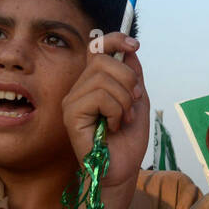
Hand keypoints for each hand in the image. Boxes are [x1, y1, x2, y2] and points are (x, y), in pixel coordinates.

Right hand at [61, 33, 149, 191]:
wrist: (122, 169)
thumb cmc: (127, 139)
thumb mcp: (137, 100)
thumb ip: (133, 75)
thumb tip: (129, 49)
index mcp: (93, 82)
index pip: (96, 48)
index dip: (114, 40)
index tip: (134, 45)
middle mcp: (79, 88)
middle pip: (103, 61)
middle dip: (128, 80)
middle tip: (134, 102)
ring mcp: (72, 101)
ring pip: (103, 80)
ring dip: (124, 101)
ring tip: (124, 119)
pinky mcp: (71, 115)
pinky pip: (99, 98)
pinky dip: (115, 112)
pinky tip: (113, 127)